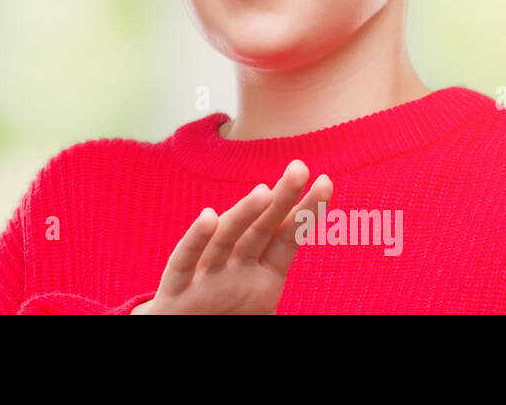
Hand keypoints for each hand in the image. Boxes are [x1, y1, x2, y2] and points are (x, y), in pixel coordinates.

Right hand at [131, 160, 330, 314]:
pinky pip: (185, 261)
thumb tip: (329, 294)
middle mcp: (234, 268)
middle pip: (262, 230)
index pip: (287, 238)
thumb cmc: (225, 321)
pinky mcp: (176, 288)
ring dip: (243, 215)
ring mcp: (205, 276)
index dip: (306, 212)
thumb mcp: (264, 311)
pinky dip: (195, 240)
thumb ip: (281, 287)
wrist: (181, 337)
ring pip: (226, 239)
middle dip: (282, 199)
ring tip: (265, 191)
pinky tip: (208, 217)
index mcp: (261, 275)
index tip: (325, 181)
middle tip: (299, 168)